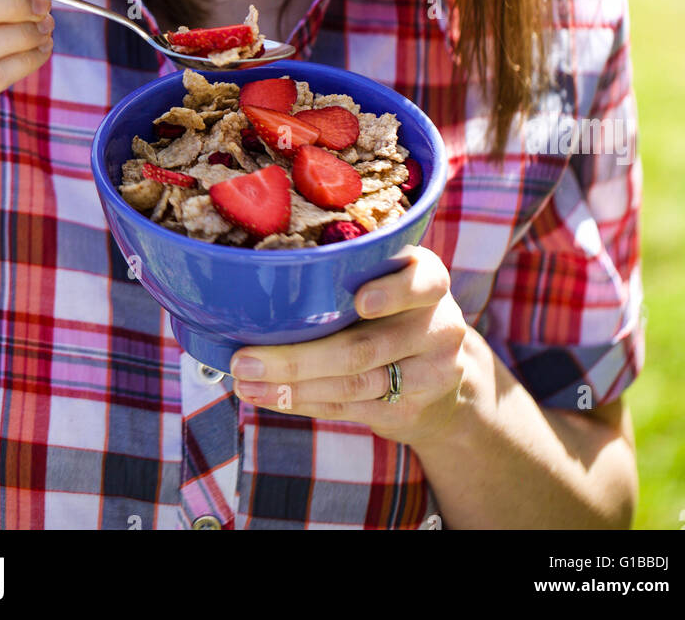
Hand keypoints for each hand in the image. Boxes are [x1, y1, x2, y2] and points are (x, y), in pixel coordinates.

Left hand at [229, 245, 469, 449]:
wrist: (440, 374)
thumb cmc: (394, 309)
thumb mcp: (392, 279)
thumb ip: (353, 273)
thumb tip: (266, 277)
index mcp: (429, 279)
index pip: (422, 281)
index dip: (393, 292)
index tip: (361, 301)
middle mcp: (438, 326)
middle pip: (365, 346)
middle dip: (298, 357)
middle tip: (245, 359)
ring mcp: (429, 374)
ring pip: (352, 384)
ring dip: (291, 387)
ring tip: (246, 382)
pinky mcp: (408, 410)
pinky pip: (348, 408)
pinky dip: (302, 402)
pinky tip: (269, 396)